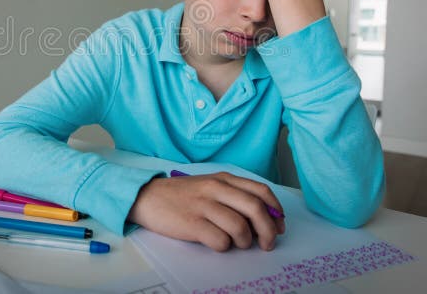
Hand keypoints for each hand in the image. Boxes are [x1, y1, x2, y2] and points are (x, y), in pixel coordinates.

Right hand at [127, 172, 284, 251]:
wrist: (147, 197)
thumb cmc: (182, 195)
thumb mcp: (210, 186)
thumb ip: (234, 196)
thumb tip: (262, 218)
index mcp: (223, 179)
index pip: (261, 192)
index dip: (276, 211)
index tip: (279, 226)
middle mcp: (216, 188)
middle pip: (256, 209)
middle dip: (268, 231)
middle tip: (267, 244)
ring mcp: (204, 205)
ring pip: (240, 227)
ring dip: (244, 242)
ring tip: (237, 243)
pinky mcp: (192, 223)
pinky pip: (220, 241)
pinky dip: (224, 246)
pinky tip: (216, 242)